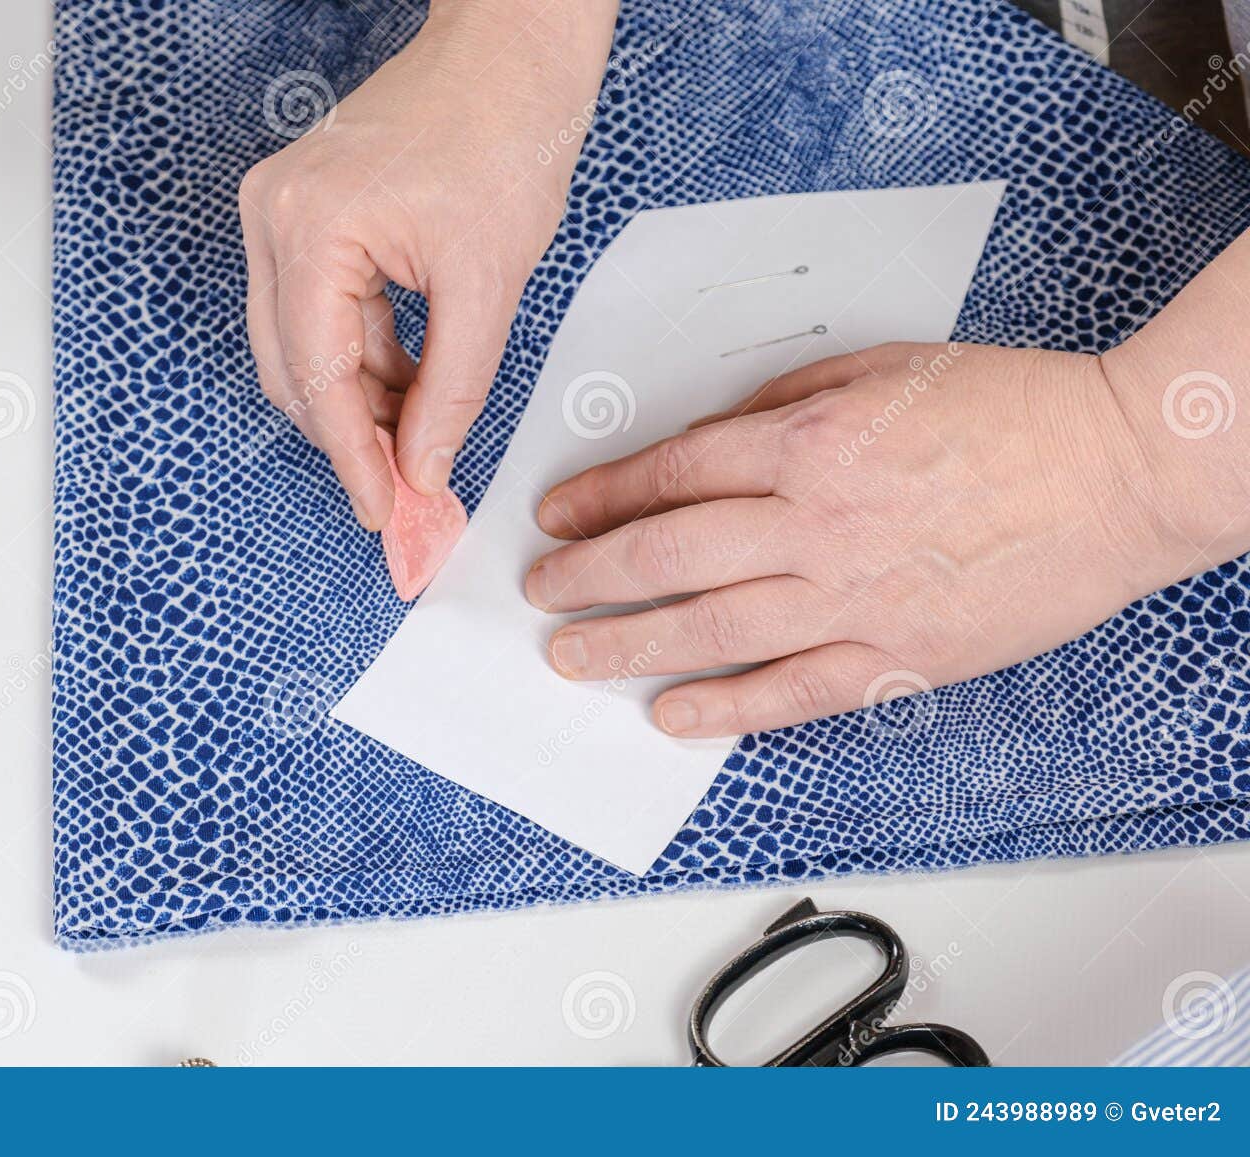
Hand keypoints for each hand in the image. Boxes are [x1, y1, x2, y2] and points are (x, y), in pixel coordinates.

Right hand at [239, 0, 618, 528]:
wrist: (510, 55)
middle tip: (406, 490)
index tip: (384, 512)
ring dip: (359, 400)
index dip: (353, 458)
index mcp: (310, 229)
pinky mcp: (301, 214)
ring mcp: (279, 212)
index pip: (318, 377)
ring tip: (419, 438)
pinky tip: (408, 386)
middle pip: (293, 368)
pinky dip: (362, 357)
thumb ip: (452, 388)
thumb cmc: (504, 133)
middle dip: (351, 435)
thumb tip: (423, 467)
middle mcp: (273, 218)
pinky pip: (318, 312)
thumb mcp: (488, 283)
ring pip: (302, 347)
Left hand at [524, 340, 1241, 736]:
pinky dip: (725, 709)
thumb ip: (781, 402)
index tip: (557, 518)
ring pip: (711, 629)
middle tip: (541, 591)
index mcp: (809, 441)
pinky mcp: (900, 655)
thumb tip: (703, 440)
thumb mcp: (878, 367)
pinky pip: (792, 691)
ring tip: (571, 655)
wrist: (1119, 469)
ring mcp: (856, 596)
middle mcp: (816, 522)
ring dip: (628, 645)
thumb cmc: (1010, 409)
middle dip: (588, 576)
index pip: (670, 475)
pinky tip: (670, 715)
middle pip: (667, 554)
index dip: (600, 500)